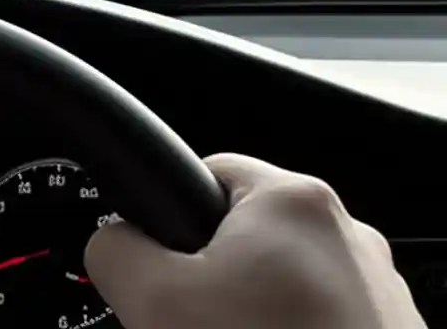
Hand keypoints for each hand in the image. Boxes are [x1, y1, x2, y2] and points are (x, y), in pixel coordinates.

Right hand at [85, 153, 424, 328]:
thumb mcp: (152, 299)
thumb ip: (114, 249)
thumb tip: (111, 242)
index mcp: (293, 200)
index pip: (204, 173)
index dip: (168, 222)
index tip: (165, 271)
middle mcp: (347, 235)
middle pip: (241, 238)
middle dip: (211, 282)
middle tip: (197, 325)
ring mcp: (375, 289)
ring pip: (278, 286)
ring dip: (249, 315)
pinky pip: (312, 321)